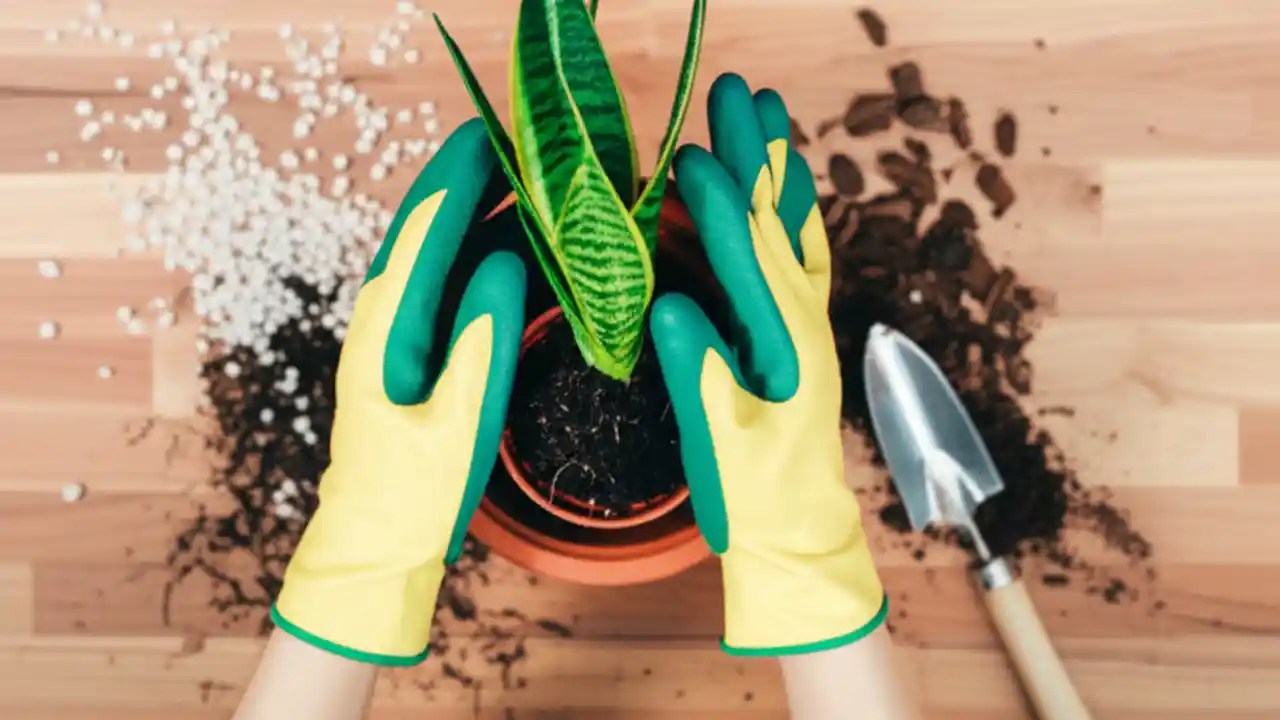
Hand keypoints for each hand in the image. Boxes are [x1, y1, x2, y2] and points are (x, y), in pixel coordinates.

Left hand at [273, 119, 525, 664]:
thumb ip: (480, 342)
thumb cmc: (411, 499)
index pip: (420, 239)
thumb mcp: (455, 425)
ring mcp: (392, 342)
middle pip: (421, 236)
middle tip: (510, 143)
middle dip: (461, 186)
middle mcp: (380, 327)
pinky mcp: (409, 361)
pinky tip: (502, 250)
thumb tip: (504, 262)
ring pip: (431, 261)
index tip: (486, 136)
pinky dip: (471, 263)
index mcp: (383, 335)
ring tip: (514, 181)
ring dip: (469, 219)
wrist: (373, 554)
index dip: (452, 184)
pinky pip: (440, 294)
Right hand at [651, 73, 885, 654]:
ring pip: (793, 230)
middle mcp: (804, 322)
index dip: (722, 203)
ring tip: (764, 115)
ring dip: (777, 170)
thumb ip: (700, 370)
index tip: (693, 154)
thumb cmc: (757, 497)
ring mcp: (804, 324)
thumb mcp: (723, 442)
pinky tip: (776, 190)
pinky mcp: (794, 335)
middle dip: (759, 155)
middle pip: (780, 221)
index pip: (751, 257)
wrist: (798, 535)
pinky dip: (786, 213)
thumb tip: (667, 304)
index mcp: (787, 345)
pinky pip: (795, 258)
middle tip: (740, 93)